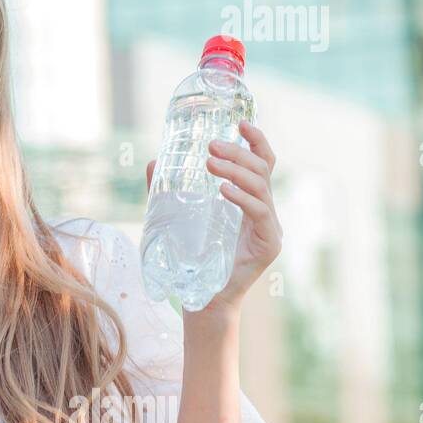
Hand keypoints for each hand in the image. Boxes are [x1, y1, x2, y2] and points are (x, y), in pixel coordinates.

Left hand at [145, 119, 282, 315]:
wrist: (203, 299)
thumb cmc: (193, 258)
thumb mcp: (178, 217)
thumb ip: (166, 190)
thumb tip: (151, 160)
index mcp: (251, 201)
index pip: (262, 163)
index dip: (256, 141)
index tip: (241, 122)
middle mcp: (265, 210)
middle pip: (261, 170)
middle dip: (238, 153)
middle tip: (211, 146)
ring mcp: (270, 228)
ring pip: (261, 187)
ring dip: (236, 171)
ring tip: (210, 164)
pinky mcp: (269, 245)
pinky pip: (260, 213)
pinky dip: (242, 198)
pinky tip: (223, 191)